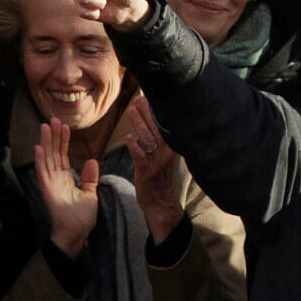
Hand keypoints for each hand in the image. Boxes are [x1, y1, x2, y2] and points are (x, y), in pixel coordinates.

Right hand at [35, 117, 99, 257]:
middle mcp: (56, 179)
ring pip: (47, 159)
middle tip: (53, 119)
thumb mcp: (91, 193)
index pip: (63, 156)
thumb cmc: (82, 217)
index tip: (64, 126)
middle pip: (54, 153)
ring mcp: (50, 184)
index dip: (63, 141)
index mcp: (65, 179)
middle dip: (54, 136)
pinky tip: (38, 148)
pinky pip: (43, 173)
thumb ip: (90, 177)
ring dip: (46, 142)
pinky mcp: (47, 190)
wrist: (77, 233)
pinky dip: (40, 160)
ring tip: (46, 126)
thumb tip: (93, 160)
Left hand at [123, 93, 183, 244]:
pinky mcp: (147, 172)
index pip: (164, 125)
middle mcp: (166, 152)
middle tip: (139, 98)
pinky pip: (141, 156)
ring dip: (140, 124)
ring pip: (148, 139)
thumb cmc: (159, 178)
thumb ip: (158, 141)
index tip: (148, 96)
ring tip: (131, 110)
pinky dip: (135, 146)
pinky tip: (129, 137)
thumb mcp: (163, 157)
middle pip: (156, 128)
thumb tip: (150, 124)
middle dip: (147, 112)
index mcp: (171, 147)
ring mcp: (157, 162)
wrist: (161, 203)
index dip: (156, 111)